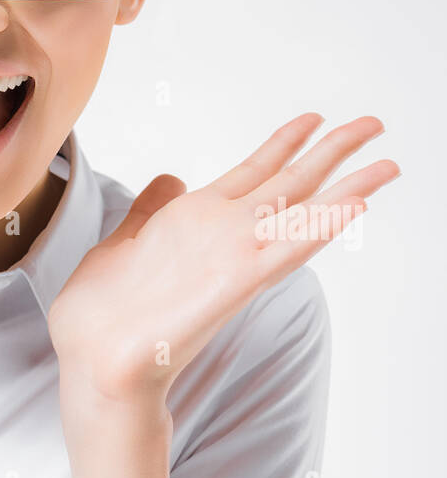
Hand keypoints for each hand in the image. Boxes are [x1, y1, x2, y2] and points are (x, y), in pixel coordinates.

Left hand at [47, 113, 399, 402]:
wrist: (93, 359)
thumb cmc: (103, 309)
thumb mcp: (124, 240)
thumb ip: (151, 209)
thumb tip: (170, 178)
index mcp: (199, 220)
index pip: (256, 172)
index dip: (286, 143)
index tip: (314, 119)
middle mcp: (223, 234)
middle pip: (289, 182)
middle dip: (332, 151)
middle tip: (374, 123)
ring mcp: (231, 256)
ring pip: (297, 210)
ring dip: (344, 186)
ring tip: (385, 162)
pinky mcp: (233, 282)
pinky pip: (286, 249)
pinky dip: (320, 227)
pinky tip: (351, 207)